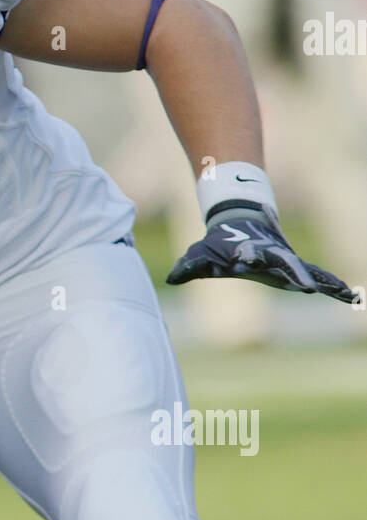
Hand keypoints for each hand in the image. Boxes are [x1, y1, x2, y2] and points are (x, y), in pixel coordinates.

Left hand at [166, 209, 358, 302]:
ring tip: (345, 293)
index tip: (255, 264)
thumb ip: (188, 267)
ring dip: (326, 283)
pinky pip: (318, 276)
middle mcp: (273, 257)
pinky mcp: (297, 267)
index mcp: (252, 254)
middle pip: (288, 266)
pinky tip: (349, 296)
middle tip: (309, 286)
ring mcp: (288, 261)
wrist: (242, 222)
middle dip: (298, 276)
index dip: (256, 261)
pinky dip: (333, 285)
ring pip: (310, 272)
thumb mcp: (202, 255)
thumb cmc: (221, 243)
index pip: (255, 259)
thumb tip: (170, 278)